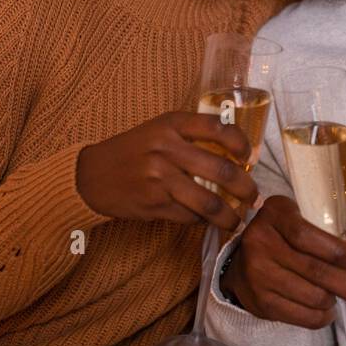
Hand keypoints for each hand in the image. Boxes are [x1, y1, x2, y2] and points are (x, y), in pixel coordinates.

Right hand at [74, 111, 256, 230]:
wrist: (91, 176)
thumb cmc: (132, 151)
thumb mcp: (158, 131)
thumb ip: (191, 137)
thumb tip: (235, 156)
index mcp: (171, 124)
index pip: (218, 128)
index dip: (241, 144)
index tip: (249, 158)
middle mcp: (167, 149)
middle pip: (222, 171)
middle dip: (246, 188)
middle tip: (254, 197)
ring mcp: (160, 178)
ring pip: (209, 202)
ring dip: (230, 215)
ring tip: (238, 220)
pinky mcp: (154, 204)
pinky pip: (189, 216)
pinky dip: (203, 221)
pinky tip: (207, 221)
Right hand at [219, 194, 345, 328]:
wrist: (241, 265)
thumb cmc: (283, 238)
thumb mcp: (304, 222)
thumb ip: (338, 228)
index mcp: (274, 214)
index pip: (306, 237)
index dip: (338, 251)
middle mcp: (260, 242)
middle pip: (314, 270)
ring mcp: (258, 274)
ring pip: (312, 296)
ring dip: (335, 300)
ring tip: (342, 295)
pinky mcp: (261, 301)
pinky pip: (302, 316)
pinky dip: (322, 316)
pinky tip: (327, 309)